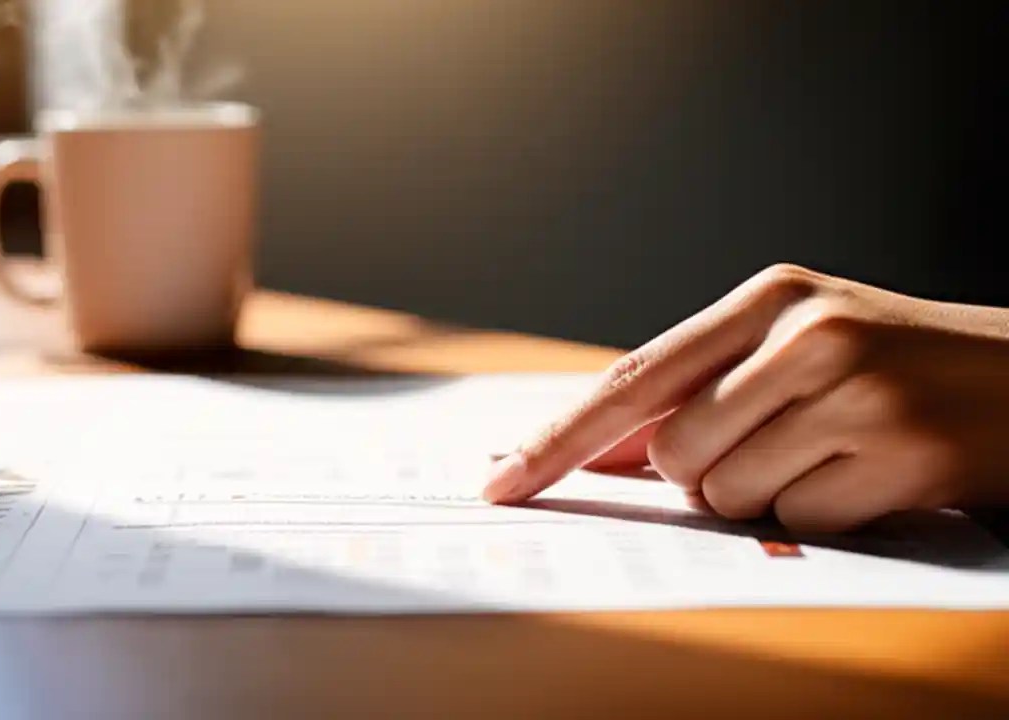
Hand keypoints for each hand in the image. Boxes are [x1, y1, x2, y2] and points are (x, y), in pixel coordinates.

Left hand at [483, 264, 1008, 531]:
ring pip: (726, 494)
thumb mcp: (791, 348)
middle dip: (706, 471)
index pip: (631, 379)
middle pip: (673, 452)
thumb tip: (598, 453)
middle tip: (780, 440)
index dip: (558, 439)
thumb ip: (696, 389)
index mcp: (767, 297)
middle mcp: (805, 332)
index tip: (502, 483)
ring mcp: (857, 390)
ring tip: (830, 451)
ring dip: (765, 493)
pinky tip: (869, 473)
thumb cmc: (892, 366)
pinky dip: (822, 513)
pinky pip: (797, 521)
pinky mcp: (903, 452)